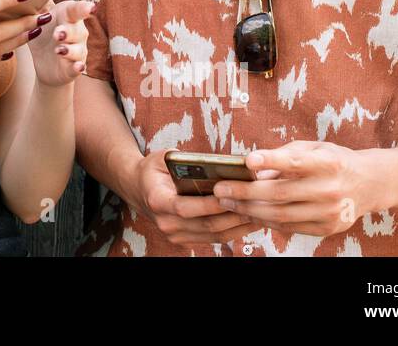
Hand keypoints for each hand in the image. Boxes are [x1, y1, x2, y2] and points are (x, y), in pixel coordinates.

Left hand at [28, 0, 91, 85]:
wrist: (44, 64)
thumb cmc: (43, 33)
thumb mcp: (37, 17)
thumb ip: (38, 2)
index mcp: (68, 17)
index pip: (76, 10)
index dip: (83, 8)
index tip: (90, 7)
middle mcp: (77, 32)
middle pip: (77, 30)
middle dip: (68, 31)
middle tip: (58, 33)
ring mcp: (77, 50)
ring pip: (78, 49)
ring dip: (70, 49)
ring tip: (59, 50)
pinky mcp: (73, 68)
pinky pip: (78, 67)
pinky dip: (78, 67)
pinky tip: (77, 67)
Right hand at [125, 149, 260, 247]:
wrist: (136, 187)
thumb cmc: (153, 169)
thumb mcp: (164, 157)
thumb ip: (185, 160)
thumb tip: (217, 165)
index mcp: (158, 201)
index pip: (187, 207)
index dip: (211, 204)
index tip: (233, 195)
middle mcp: (165, 222)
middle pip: (206, 225)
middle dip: (234, 215)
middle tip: (257, 205)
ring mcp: (174, 235)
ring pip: (213, 235)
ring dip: (238, 226)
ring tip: (260, 213)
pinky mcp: (184, 240)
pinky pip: (213, 239)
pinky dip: (232, 231)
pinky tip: (248, 221)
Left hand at [211, 141, 386, 237]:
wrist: (369, 184)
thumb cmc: (333, 161)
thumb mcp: (314, 148)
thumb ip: (285, 154)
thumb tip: (253, 166)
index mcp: (329, 163)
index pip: (296, 162)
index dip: (271, 160)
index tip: (247, 161)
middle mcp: (331, 189)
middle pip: (281, 194)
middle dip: (246, 192)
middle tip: (221, 190)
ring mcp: (331, 212)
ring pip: (282, 214)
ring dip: (250, 210)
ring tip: (228, 202)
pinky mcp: (328, 228)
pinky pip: (290, 227)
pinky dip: (267, 220)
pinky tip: (250, 213)